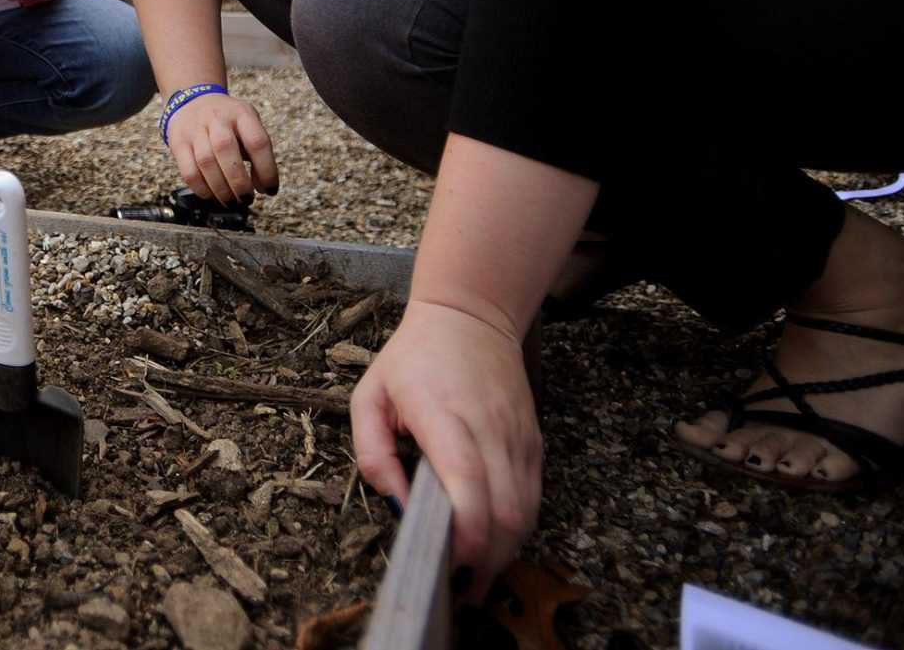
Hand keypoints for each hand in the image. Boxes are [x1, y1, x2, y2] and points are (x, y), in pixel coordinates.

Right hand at [165, 91, 276, 202]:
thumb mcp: (247, 123)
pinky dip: (202, 189)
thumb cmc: (227, 120)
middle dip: (239, 182)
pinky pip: (189, 172)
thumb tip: (262, 186)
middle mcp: (217, 117)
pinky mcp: (178, 142)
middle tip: (246, 198)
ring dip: (221, 189)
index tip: (270, 189)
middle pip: (226, 150)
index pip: (257, 142)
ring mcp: (194, 128)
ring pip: (206, 162)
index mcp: (241, 113)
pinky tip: (212, 194)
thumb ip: (256, 151)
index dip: (266, 170)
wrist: (193, 100)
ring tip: (231, 200)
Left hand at [350, 300, 541, 597]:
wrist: (471, 315)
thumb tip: (394, 504)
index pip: (467, 482)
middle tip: (459, 589)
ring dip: (504, 552)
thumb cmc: (413, 358)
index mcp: (443, 415)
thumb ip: (372, 453)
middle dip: (485, 561)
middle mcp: (488, 428)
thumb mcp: (369, 395)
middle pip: (504, 512)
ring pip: (526, 511)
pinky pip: (534, 497)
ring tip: (475, 578)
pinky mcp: (533, 442)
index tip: (447, 562)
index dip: (465, 532)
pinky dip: (517, 529)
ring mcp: (517, 436)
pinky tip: (494, 545)